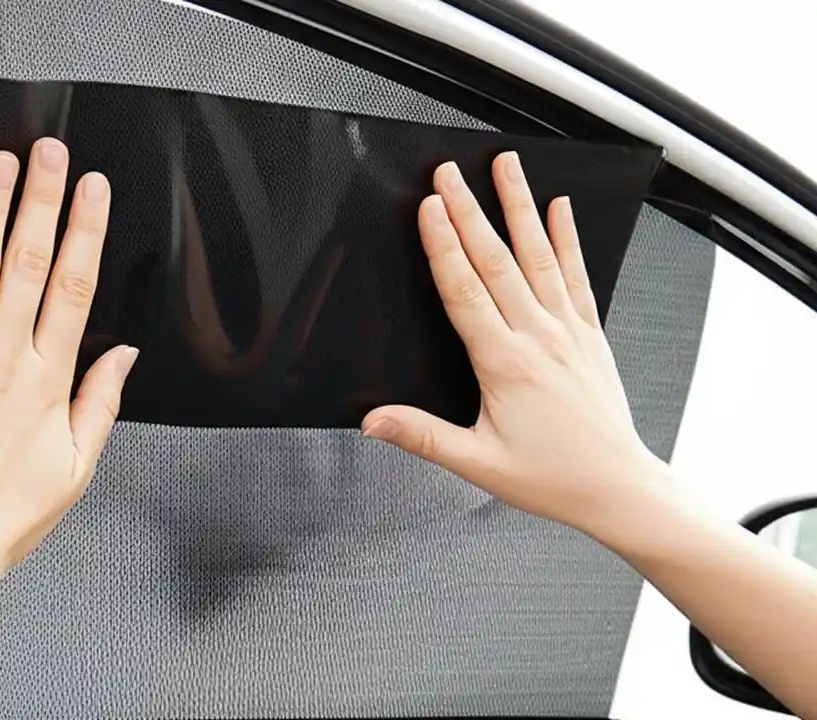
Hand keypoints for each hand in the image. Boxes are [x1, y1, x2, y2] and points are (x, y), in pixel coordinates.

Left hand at [0, 138, 136, 579]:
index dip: (86, 232)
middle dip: (43, 201)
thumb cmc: (2, 517)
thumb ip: (100, 404)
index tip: (93, 188)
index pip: (74, 289)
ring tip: (1, 164)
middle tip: (51, 151)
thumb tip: (125, 353)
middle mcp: (2, 360)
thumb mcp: (75, 469)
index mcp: (46, 382)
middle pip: (30, 264)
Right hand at [362, 152, 666, 536]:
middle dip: (469, 210)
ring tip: (506, 167)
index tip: (429, 208)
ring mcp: (568, 331)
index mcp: (505, 364)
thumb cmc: (553, 477)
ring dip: (519, 206)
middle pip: (496, 260)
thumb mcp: (478, 463)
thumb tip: (373, 421)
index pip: (465, 290)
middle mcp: (538, 337)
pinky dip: (566, 238)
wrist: (619, 487)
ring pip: (538, 255)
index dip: (443, 245)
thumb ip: (423, 436)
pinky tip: (560, 209)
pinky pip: (576, 275)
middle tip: (449, 173)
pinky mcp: (589, 334)